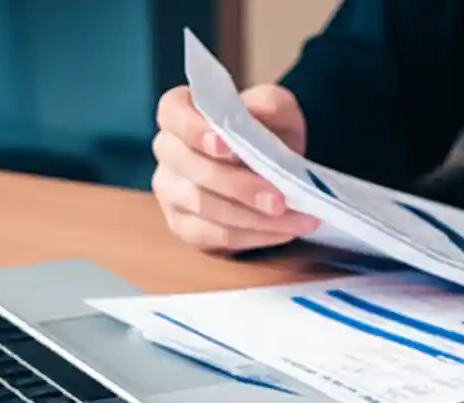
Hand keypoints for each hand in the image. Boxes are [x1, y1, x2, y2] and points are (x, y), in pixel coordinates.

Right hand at [152, 84, 320, 253]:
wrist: (276, 168)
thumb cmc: (267, 132)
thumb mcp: (277, 111)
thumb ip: (268, 105)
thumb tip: (259, 112)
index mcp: (179, 112)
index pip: (173, 113)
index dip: (196, 130)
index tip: (228, 146)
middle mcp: (168, 150)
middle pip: (194, 169)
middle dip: (240, 187)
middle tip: (280, 200)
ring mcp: (170, 191)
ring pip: (205, 206)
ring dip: (254, 217)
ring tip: (295, 219)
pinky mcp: (184, 226)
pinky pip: (213, 235)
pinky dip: (253, 235)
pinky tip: (282, 232)